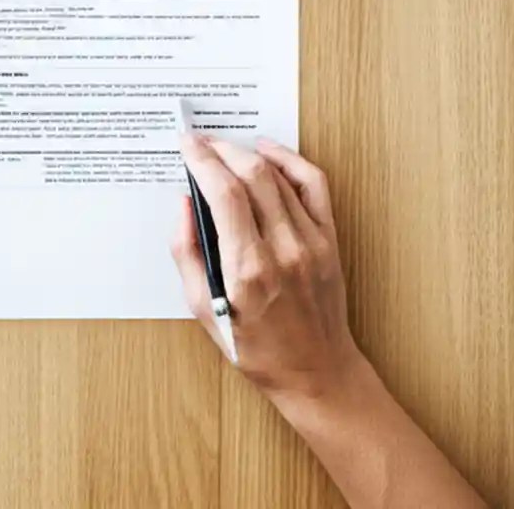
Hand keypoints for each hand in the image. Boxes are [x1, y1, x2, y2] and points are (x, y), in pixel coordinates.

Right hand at [172, 136, 486, 506]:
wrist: (315, 371)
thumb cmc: (256, 348)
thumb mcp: (203, 310)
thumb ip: (187, 253)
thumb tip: (183, 205)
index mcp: (248, 269)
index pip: (223, 194)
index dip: (202, 161)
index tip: (186, 146)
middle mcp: (283, 250)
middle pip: (251, 176)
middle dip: (221, 150)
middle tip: (200, 143)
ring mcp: (312, 242)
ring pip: (278, 176)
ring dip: (247, 153)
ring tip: (224, 147)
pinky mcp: (330, 240)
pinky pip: (313, 185)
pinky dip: (290, 161)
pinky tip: (268, 152)